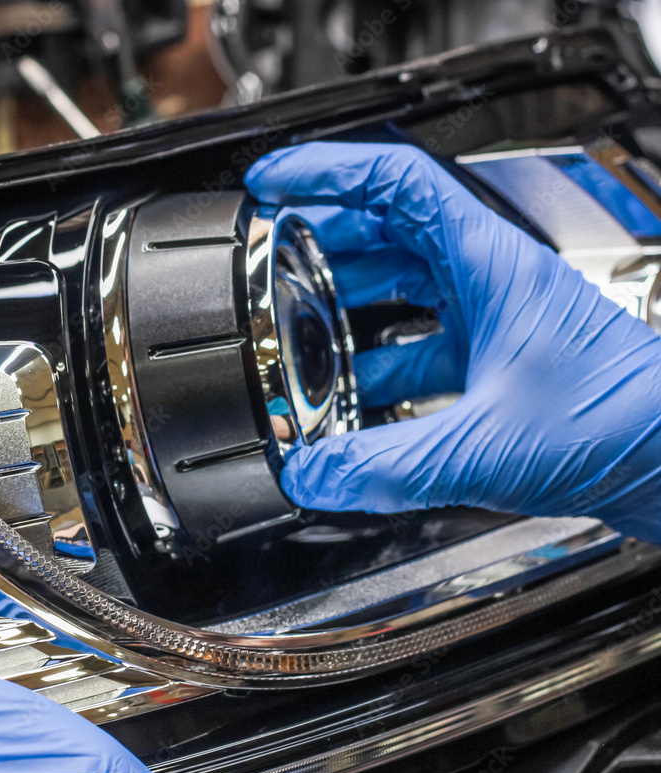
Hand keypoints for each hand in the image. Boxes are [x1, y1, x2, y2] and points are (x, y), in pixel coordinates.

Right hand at [246, 142, 660, 540]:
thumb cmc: (629, 421)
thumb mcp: (485, 445)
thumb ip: (385, 466)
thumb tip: (313, 475)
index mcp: (488, 265)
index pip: (395, 183)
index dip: (325, 173)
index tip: (273, 183)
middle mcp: (489, 281)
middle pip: (387, 232)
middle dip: (321, 242)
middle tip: (272, 259)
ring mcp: (494, 320)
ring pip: (403, 288)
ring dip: (347, 305)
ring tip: (299, 327)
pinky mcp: (498, 362)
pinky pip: (420, 347)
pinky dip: (378, 364)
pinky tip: (352, 399)